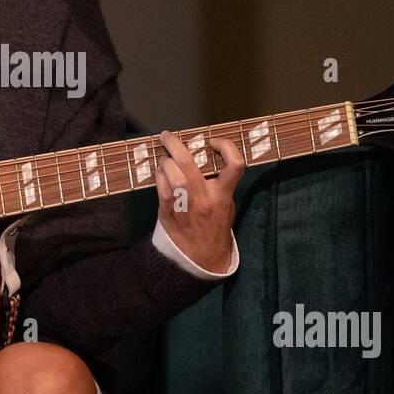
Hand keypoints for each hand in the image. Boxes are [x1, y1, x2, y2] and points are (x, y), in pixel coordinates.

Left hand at [154, 130, 244, 273]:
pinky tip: (161, 173)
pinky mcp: (168, 211)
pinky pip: (160, 186)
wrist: (201, 257)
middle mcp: (204, 198)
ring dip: (164, 161)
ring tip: (164, 159)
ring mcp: (185, 205)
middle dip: (175, 143)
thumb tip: (205, 154)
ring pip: (171, 173)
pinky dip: (159, 175)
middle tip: (167, 136)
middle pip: (187, 162)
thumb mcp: (226, 204)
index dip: (226, 146)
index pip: (235, 165)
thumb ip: (220, 182)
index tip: (213, 142)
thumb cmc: (214, 226)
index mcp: (223, 195)